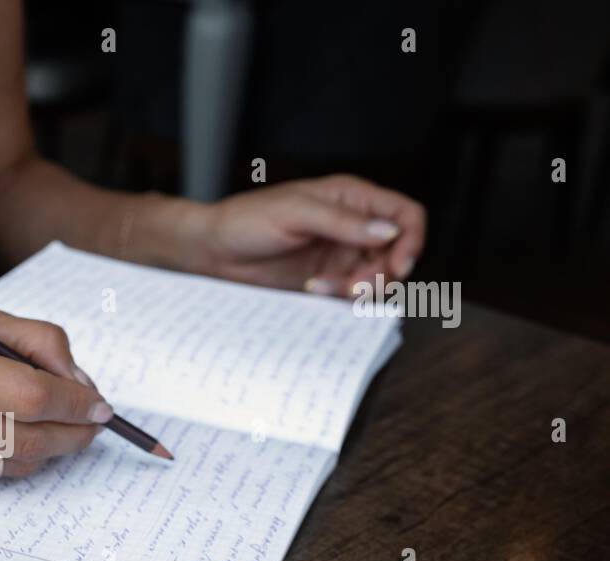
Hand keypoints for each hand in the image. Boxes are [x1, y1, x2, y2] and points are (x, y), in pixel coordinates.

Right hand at [0, 305, 108, 483]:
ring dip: (49, 446)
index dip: (74, 404)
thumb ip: (37, 343)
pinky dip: (13, 453)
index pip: (28, 395)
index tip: (100, 405)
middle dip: (73, 434)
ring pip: (14, 462)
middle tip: (93, 423)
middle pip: (26, 439)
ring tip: (55, 423)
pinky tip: (3, 429)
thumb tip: (82, 386)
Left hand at [174, 174, 426, 295]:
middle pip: (396, 254)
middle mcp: (352, 227)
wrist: (213, 251)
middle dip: (380, 274)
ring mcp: (339, 256)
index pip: (405, 214)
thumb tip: (389, 231)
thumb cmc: (247, 219)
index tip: (399, 265)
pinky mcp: (324, 281)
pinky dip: (339, 299)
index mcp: (352, 199)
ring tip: (320, 287)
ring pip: (374, 279)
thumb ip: (344, 222)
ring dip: (357, 290)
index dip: (410, 239)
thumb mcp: (296, 212)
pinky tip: (311, 291)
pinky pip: (348, 296)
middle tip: (353, 287)